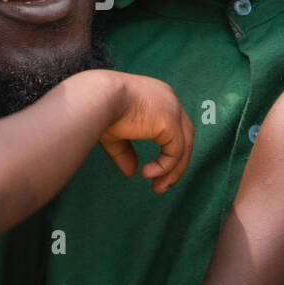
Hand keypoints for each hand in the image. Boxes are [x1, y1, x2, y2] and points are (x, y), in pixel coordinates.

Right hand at [97, 73, 193, 193]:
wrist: (99, 96)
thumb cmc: (100, 109)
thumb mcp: (114, 134)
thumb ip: (125, 151)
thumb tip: (131, 172)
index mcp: (158, 96)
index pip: (173, 127)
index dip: (168, 150)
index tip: (156, 169)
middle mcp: (170, 100)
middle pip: (185, 137)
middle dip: (176, 164)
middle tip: (162, 185)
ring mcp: (173, 110)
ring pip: (184, 147)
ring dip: (173, 171)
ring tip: (157, 188)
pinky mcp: (171, 122)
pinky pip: (175, 152)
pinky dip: (165, 167)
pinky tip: (147, 174)